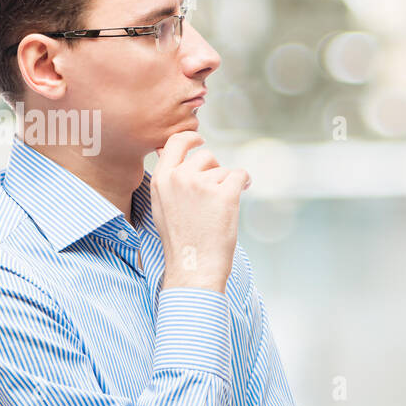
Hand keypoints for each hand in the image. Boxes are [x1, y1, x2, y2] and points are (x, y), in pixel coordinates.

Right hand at [151, 131, 249, 294]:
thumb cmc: (181, 240)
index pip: (175, 142)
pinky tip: (241, 194)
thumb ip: (166, 178)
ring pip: (224, 170)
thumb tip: (163, 149)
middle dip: (215, 170)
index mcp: (161, 179)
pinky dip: (245, 183)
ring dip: (227, 185)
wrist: (193, 266)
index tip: (199, 140)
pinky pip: (241, 175)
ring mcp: (202, 185)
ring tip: (219, 210)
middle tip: (215, 192)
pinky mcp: (225, 194)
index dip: (190, 138)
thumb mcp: (162, 205)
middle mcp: (180, 178)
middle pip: (206, 156)